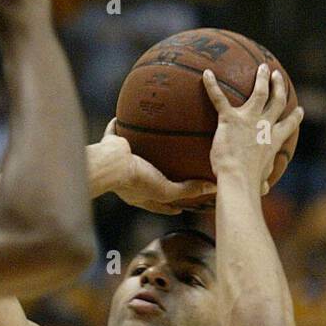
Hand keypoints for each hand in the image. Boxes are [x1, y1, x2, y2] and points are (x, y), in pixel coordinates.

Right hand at [93, 119, 215, 213]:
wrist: (113, 165)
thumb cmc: (137, 181)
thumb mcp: (166, 190)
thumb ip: (188, 189)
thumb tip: (213, 188)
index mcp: (140, 195)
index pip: (159, 205)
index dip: (171, 207)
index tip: (182, 208)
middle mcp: (129, 181)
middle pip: (146, 179)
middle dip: (157, 176)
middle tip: (171, 171)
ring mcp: (120, 164)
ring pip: (133, 156)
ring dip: (142, 150)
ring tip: (154, 142)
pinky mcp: (112, 146)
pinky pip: (115, 133)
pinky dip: (118, 126)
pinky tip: (125, 117)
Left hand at [203, 63, 303, 193]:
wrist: (238, 179)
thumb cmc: (249, 184)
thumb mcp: (261, 182)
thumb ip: (263, 181)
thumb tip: (265, 190)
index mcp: (274, 140)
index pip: (289, 125)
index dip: (294, 116)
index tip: (298, 110)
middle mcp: (266, 125)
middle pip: (276, 100)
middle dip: (278, 86)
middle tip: (277, 76)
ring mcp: (249, 119)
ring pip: (259, 92)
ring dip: (261, 78)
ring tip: (261, 67)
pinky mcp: (230, 119)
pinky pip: (219, 98)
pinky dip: (211, 85)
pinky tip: (206, 73)